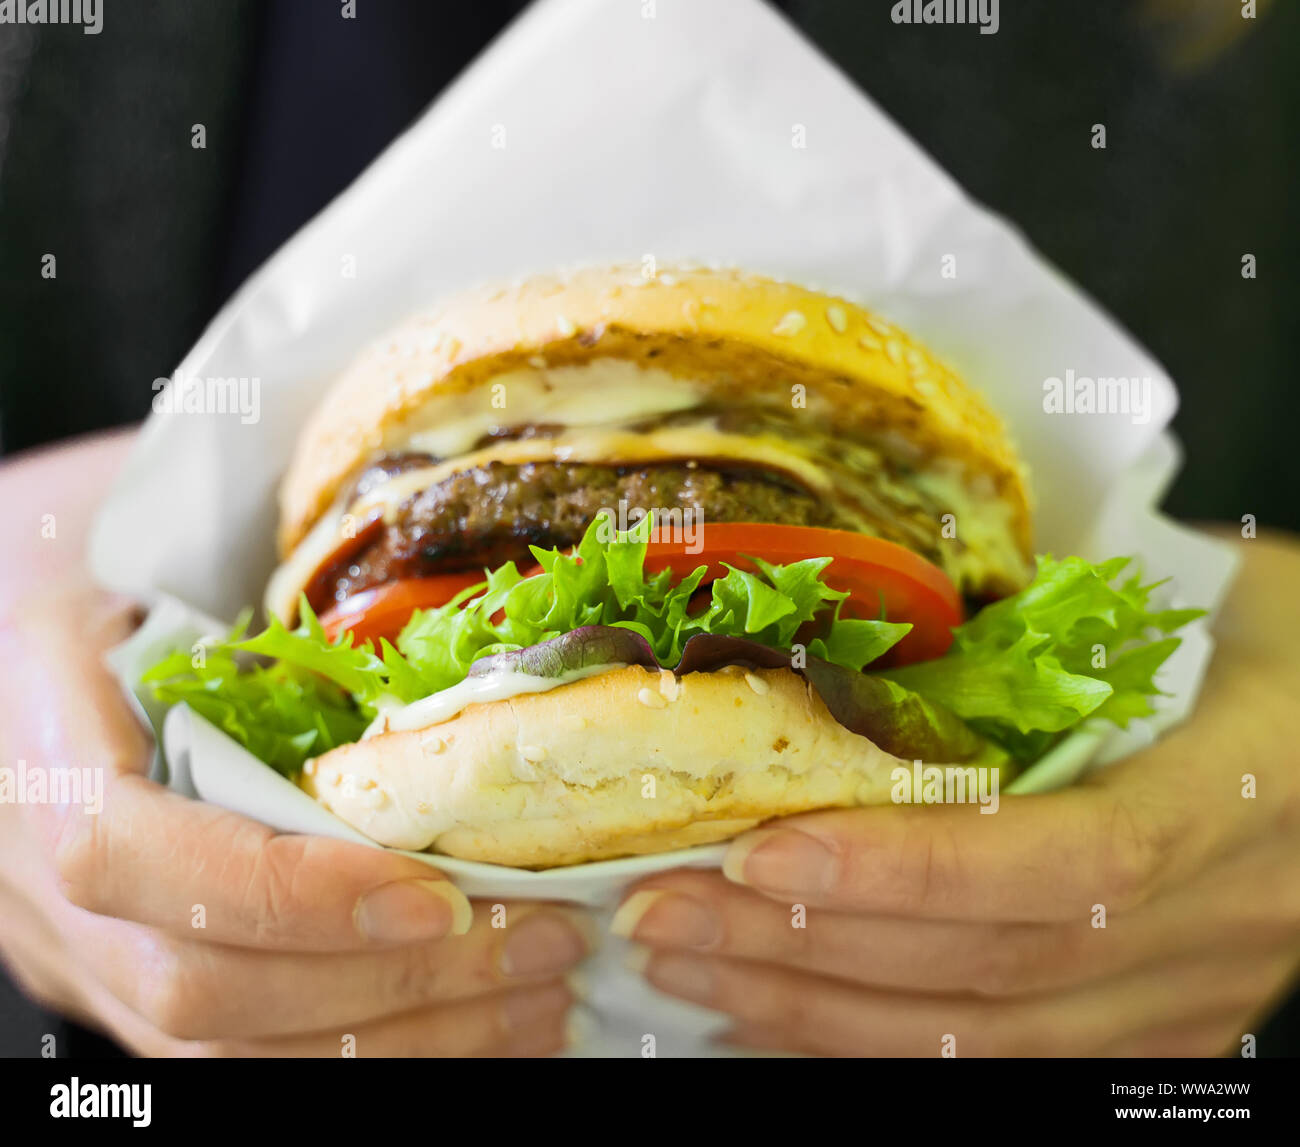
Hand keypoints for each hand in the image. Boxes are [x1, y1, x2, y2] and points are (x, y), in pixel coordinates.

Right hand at [0, 435, 589, 1056]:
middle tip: (545, 940)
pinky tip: (485, 1026)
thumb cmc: (92, 606)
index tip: (435, 894)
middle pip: (206, 986)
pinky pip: (252, 1063)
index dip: (284, 895)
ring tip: (542, 995)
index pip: (134, 858)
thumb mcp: (127, 571)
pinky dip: (379, 1053)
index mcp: (41, 757)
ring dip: (409, 1037)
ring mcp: (86, 961)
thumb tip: (417, 591)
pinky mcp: (131, 994)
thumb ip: (230, 598)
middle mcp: (46, 890)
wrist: (18, 691)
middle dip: (393, 982)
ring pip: (236, 1051)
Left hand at [611, 531, 1299, 1056]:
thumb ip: (1060, 614)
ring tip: (689, 966)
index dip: (913, 870)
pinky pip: (1011, 1066)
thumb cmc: (1270, 637)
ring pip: (993, 1045)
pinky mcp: (1165, 1025)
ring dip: (818, 1012)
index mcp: (1243, 790)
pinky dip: (878, 1045)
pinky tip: (777, 1014)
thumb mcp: (1195, 596)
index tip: (763, 849)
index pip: (1071, 862)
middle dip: (812, 950)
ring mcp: (1197, 993)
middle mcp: (1226, 920)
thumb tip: (867, 595)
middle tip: (663, 910)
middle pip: (1000, 971)